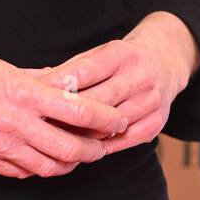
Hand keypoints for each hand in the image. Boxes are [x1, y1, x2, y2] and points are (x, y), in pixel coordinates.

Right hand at [0, 43, 129, 179]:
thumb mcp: (5, 68)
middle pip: (69, 150)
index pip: (79, 112)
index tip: (119, 122)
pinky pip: (20, 172)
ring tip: (77, 156)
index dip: (106, 120)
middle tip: (102, 146)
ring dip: (69, 165)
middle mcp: (12, 121)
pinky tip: (44, 159)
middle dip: (93, 151)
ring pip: (47, 168)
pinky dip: (38, 168)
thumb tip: (69, 86)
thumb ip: (38, 81)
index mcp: (22, 92)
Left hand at [21, 18, 196, 155]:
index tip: (34, 95)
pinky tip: (81, 147)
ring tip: (56, 137)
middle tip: (40, 121)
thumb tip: (39, 82)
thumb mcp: (100, 53)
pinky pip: (123, 141)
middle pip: (96, 100)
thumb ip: (73, 68)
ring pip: (108, 124)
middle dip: (66, 112)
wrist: (165, 62)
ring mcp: (150, 101)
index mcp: (122, 54)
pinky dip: (101, 145)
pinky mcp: (156, 124)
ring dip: (81, 133)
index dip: (57, 84)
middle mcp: (139, 77)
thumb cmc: (121, 60)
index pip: (84, 72)